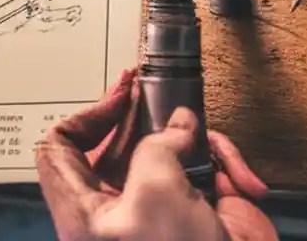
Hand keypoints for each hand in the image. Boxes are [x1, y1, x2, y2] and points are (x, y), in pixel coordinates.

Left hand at [36, 69, 276, 240]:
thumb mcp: (157, 192)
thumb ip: (157, 146)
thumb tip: (178, 124)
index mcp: (86, 212)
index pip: (61, 150)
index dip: (87, 116)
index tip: (121, 96)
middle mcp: (118, 208)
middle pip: (117, 144)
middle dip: (146, 119)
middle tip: (163, 95)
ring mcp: (159, 206)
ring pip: (168, 149)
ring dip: (199, 143)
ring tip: (213, 149)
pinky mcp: (197, 207)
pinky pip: (208, 168)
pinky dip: (228, 168)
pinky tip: (245, 185)